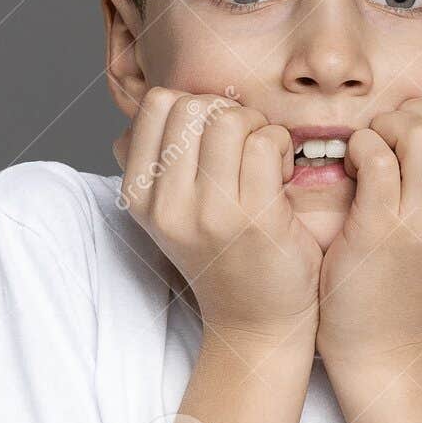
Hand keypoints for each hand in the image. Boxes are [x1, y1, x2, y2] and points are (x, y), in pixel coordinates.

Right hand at [114, 88, 321, 353]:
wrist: (255, 321)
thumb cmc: (221, 253)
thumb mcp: (171, 211)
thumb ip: (158, 158)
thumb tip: (158, 101)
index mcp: (140, 194)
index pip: (158, 104)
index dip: (195, 107)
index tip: (213, 138)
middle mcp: (167, 205)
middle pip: (194, 105)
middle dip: (227, 113)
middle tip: (244, 147)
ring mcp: (210, 214)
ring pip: (231, 119)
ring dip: (258, 128)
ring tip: (264, 160)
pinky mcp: (255, 220)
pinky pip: (266, 143)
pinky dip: (281, 146)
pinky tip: (281, 174)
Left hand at [316, 94, 421, 372]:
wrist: (382, 343)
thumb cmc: (408, 274)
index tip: (421, 129)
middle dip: (415, 111)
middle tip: (389, 138)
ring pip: (421, 129)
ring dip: (385, 126)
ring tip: (372, 150)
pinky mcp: (383, 229)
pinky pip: (378, 155)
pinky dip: (360, 146)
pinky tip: (353, 166)